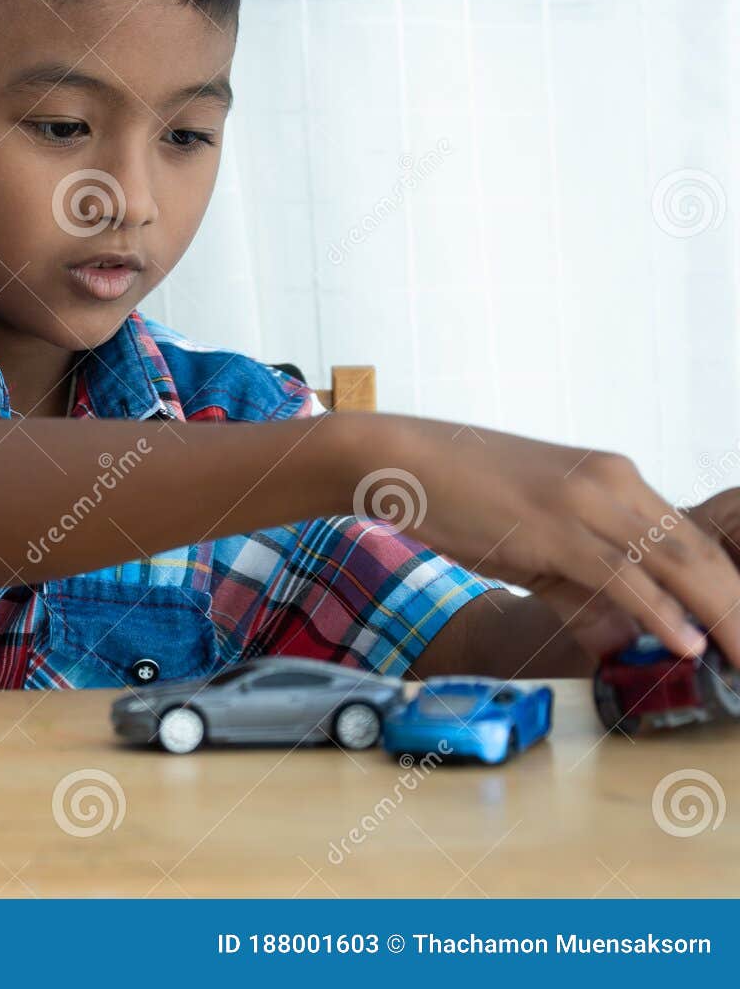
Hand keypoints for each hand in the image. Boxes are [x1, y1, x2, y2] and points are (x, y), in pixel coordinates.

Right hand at [350, 415, 739, 664]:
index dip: (730, 590)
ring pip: (677, 564)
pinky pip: (622, 576)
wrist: (396, 458)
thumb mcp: (532, 540)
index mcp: (613, 478)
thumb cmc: (457, 495)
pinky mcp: (553, 526)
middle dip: (738, 607)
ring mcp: (584, 501)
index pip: (694, 539)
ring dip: (720, 617)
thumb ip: (578, 586)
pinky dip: (661, 613)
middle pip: (701, 553)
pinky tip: (687, 644)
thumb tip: (619, 636)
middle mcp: (612, 481)